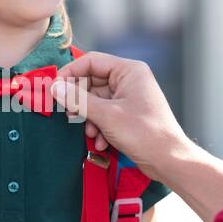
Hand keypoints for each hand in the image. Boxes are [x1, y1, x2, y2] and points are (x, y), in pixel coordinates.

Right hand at [51, 52, 190, 182]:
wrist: (169, 160)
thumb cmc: (145, 134)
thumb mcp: (107, 116)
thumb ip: (78, 100)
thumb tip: (55, 87)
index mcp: (129, 71)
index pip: (91, 61)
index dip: (70, 74)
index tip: (54, 89)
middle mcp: (130, 80)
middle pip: (92, 82)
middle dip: (80, 102)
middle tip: (68, 115)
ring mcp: (129, 98)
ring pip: (96, 101)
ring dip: (89, 119)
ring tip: (90, 134)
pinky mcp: (128, 114)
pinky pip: (104, 114)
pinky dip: (99, 127)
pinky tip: (101, 142)